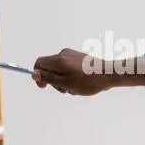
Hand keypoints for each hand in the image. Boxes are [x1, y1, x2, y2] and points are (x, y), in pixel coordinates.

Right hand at [30, 48, 144, 95]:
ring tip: (76, 89)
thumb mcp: (65, 83)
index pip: (39, 63)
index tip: (43, 86)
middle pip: (50, 67)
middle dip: (54, 80)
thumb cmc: (88, 81)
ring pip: (61, 69)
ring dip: (65, 81)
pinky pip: (70, 68)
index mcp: (58, 59)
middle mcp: (64, 54)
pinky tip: (82, 85)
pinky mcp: (81, 58)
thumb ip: (48, 78)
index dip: (38, 75)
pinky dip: (72, 77)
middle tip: (65, 91)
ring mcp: (73, 55)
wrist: (110, 74)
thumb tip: (34, 73)